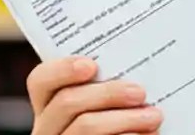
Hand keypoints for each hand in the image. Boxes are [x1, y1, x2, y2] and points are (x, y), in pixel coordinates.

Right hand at [28, 57, 161, 134]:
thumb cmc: (118, 119)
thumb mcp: (105, 103)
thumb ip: (108, 85)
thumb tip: (134, 67)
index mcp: (50, 106)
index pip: (40, 80)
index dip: (62, 69)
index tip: (91, 65)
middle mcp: (48, 128)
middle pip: (66, 102)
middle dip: (107, 93)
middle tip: (140, 92)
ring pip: (84, 127)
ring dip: (124, 118)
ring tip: (153, 116)